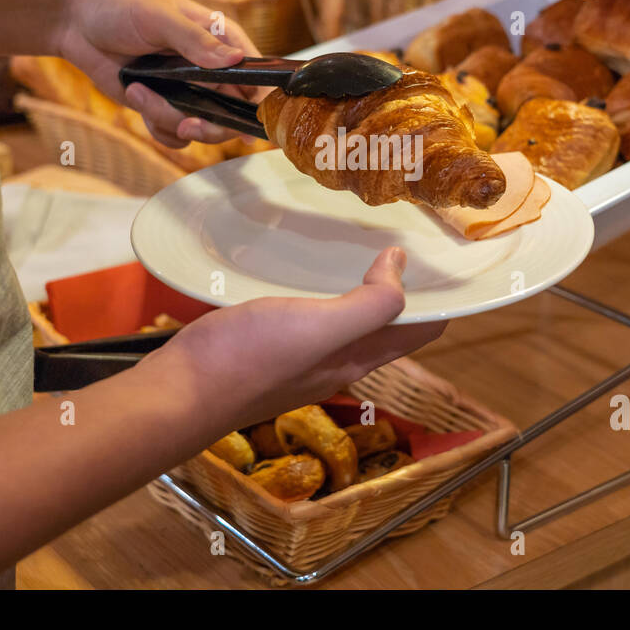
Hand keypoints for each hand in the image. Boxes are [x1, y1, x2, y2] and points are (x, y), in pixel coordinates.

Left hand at [58, 0, 261, 147]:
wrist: (74, 20)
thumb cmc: (120, 5)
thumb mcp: (160, 17)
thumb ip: (196, 41)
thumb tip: (235, 61)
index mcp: (220, 39)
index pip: (257, 75)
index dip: (261, 101)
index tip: (253, 122)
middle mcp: (210, 68)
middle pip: (233, 113)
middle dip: (212, 125)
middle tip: (188, 125)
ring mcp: (187, 89)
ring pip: (201, 126)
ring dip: (170, 119)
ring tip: (138, 91)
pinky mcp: (162, 105)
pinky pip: (173, 133)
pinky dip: (156, 126)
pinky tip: (134, 95)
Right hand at [143, 248, 445, 428]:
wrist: (181, 390)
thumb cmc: (250, 360)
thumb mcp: (320, 328)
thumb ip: (369, 305)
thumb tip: (402, 267)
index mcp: (358, 358)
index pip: (421, 330)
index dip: (442, 298)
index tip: (448, 258)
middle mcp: (336, 360)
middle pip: (387, 323)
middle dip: (405, 287)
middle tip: (410, 239)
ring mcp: (302, 354)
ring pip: (348, 318)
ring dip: (364, 285)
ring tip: (367, 245)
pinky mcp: (269, 342)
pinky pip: (310, 312)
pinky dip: (323, 287)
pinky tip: (308, 266)